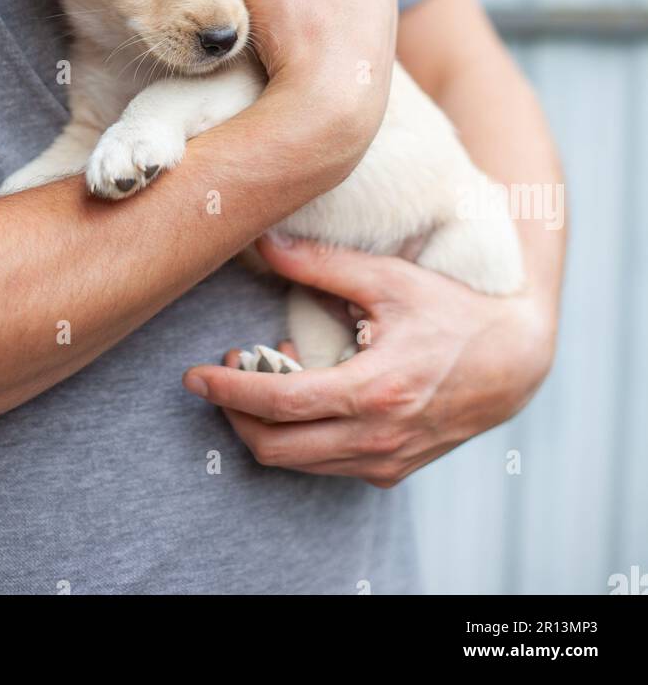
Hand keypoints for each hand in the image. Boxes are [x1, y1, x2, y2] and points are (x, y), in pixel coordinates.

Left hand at [182, 234, 556, 483]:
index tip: (193, 376)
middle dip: (233, 417)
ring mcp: (385, 461)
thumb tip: (264, 242)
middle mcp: (377, 438)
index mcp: (374, 391)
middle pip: (275, 448)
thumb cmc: (455, 312)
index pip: (277, 405)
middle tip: (219, 375)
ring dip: (264, 427)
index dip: (226, 392)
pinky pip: (326, 465)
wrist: (516, 360)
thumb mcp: (390, 279)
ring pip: (298, 463)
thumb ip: (322, 264)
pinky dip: (300, 435)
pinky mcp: (392, 470)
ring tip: (259, 372)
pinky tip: (305, 388)